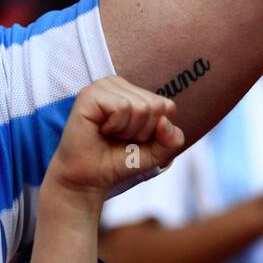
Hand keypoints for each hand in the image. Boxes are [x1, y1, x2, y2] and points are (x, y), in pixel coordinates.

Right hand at [43, 76, 185, 205]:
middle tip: (121, 138)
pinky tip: (102, 130)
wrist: (92, 177)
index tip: (136, 138)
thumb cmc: (120, 161)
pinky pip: (121, 107)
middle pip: (155, 106)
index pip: (166, 106)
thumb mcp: (156, 154)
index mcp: (135, 93)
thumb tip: (166, 121)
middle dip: (143, 131)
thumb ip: (172, 140)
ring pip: (140, 106)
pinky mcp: (90, 95)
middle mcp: (119, 85)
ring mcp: (104, 87)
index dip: (156, 131)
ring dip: (128, 130)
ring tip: (111, 134)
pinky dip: (116, 126)